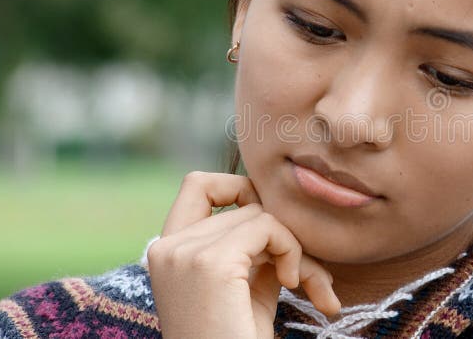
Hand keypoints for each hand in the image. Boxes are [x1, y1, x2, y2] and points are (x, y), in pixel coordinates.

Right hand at [146, 171, 340, 337]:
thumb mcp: (249, 286)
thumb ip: (258, 246)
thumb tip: (284, 211)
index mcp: (169, 252)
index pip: (198, 185)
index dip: (239, 187)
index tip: (270, 221)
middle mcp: (167, 247)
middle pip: (245, 206)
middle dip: (286, 235)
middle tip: (306, 276)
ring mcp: (184, 253)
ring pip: (261, 214)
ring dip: (295, 248)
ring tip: (301, 285)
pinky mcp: (210, 262)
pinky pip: (268, 226)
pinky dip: (292, 250)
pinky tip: (292, 284)